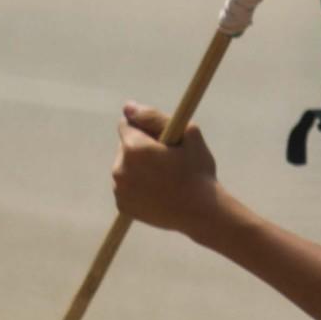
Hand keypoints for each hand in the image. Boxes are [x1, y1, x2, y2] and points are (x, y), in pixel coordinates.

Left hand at [112, 104, 226, 240]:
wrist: (202, 212)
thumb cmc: (198, 171)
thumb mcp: (187, 134)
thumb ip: (155, 117)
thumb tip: (128, 107)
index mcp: (134, 148)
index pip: (127, 125)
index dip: (146, 129)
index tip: (162, 139)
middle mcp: (120, 169)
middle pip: (125, 147)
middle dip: (142, 148)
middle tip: (168, 160)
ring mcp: (119, 190)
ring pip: (125, 167)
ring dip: (140, 167)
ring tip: (166, 178)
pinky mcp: (122, 206)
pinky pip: (126, 187)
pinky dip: (138, 186)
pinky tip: (159, 191)